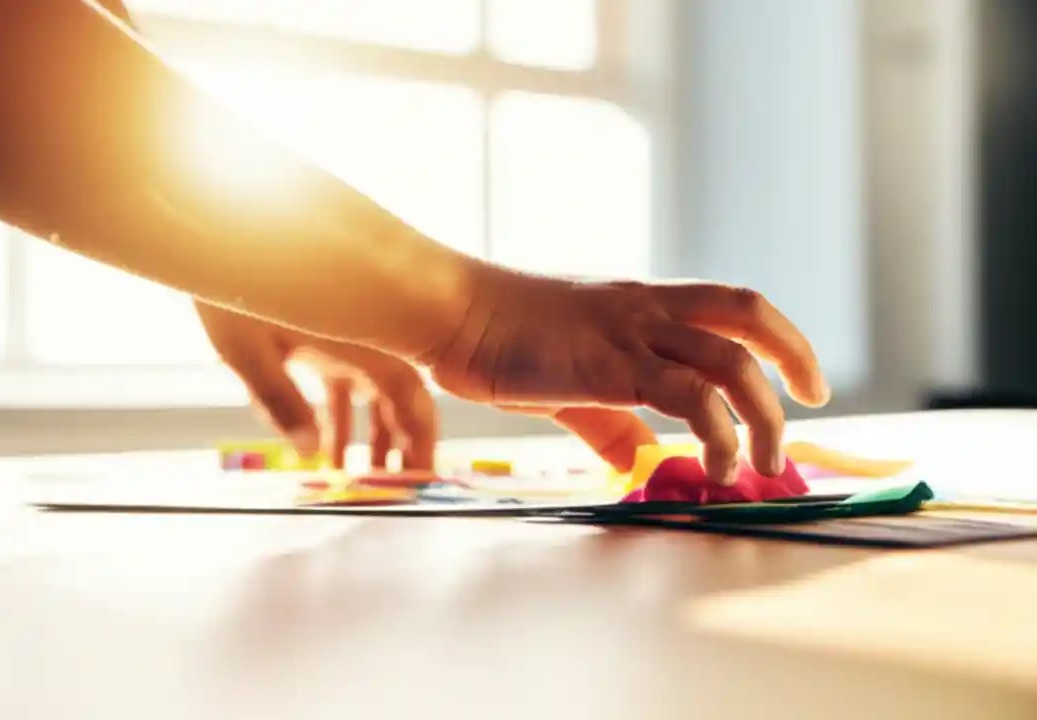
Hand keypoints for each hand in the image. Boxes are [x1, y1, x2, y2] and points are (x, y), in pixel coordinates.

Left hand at [197, 302, 436, 469]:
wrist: (212, 225)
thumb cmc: (230, 279)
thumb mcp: (247, 347)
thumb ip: (280, 401)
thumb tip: (309, 450)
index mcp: (360, 337)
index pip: (410, 397)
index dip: (421, 440)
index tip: (422, 477)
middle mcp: (359, 336)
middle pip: (396, 398)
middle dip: (397, 447)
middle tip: (394, 488)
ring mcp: (338, 335)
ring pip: (367, 393)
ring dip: (363, 437)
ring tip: (351, 480)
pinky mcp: (314, 333)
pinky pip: (337, 381)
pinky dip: (334, 416)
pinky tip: (317, 449)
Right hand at [426, 269, 828, 485]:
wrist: (452, 311)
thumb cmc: (498, 338)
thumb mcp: (567, 380)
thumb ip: (610, 420)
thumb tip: (639, 462)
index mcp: (641, 302)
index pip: (732, 305)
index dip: (780, 336)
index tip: (800, 378)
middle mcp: (647, 308)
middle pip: (749, 315)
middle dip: (795, 356)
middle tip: (813, 402)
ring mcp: (632, 333)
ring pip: (731, 362)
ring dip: (765, 415)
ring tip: (768, 463)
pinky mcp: (612, 365)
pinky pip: (689, 396)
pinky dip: (718, 433)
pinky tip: (717, 466)